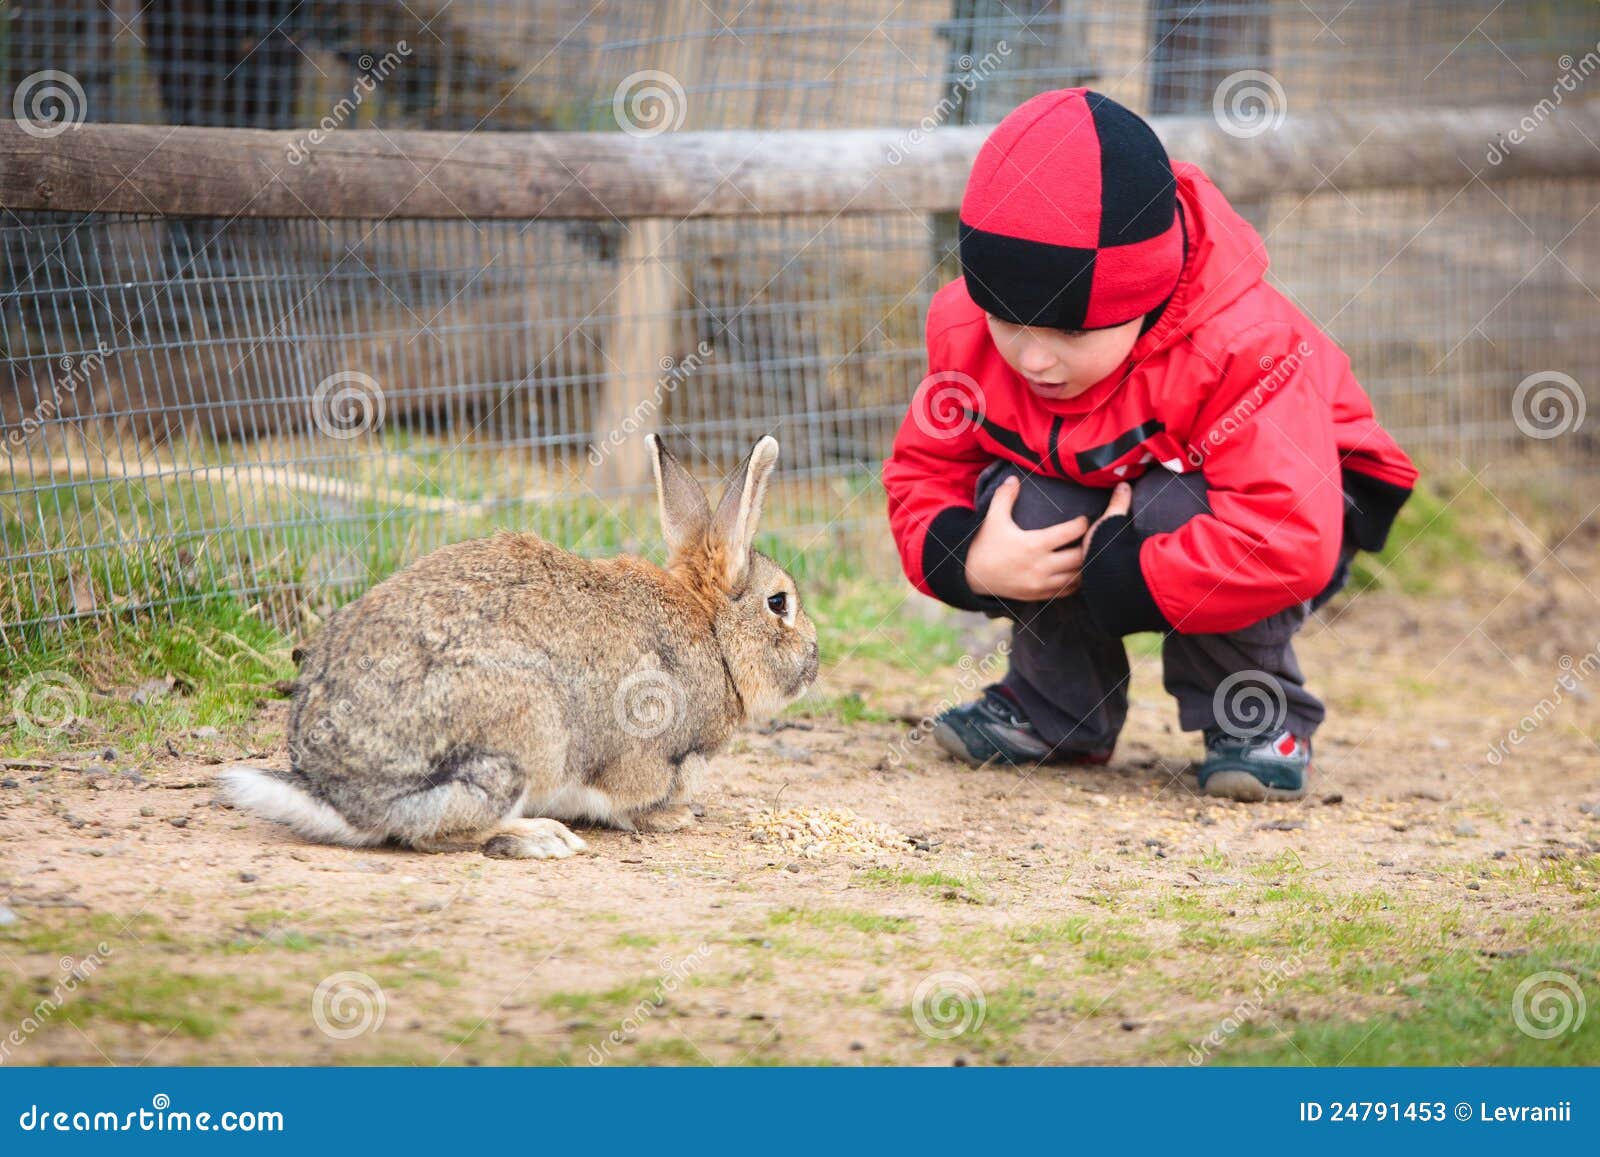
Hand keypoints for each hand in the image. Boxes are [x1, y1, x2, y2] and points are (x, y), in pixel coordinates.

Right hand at [964, 479, 1131, 601]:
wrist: (971, 576)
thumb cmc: (984, 545)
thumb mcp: (992, 519)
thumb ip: (1005, 497)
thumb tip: (1014, 477)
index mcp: (1033, 544)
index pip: (1070, 532)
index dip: (1082, 524)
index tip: (1083, 519)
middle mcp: (1041, 566)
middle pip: (1080, 557)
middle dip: (1088, 546)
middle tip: (1092, 537)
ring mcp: (1041, 584)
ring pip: (1077, 577)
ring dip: (1084, 566)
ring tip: (1087, 554)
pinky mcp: (1039, 595)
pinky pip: (1067, 591)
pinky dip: (1076, 582)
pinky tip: (1076, 572)